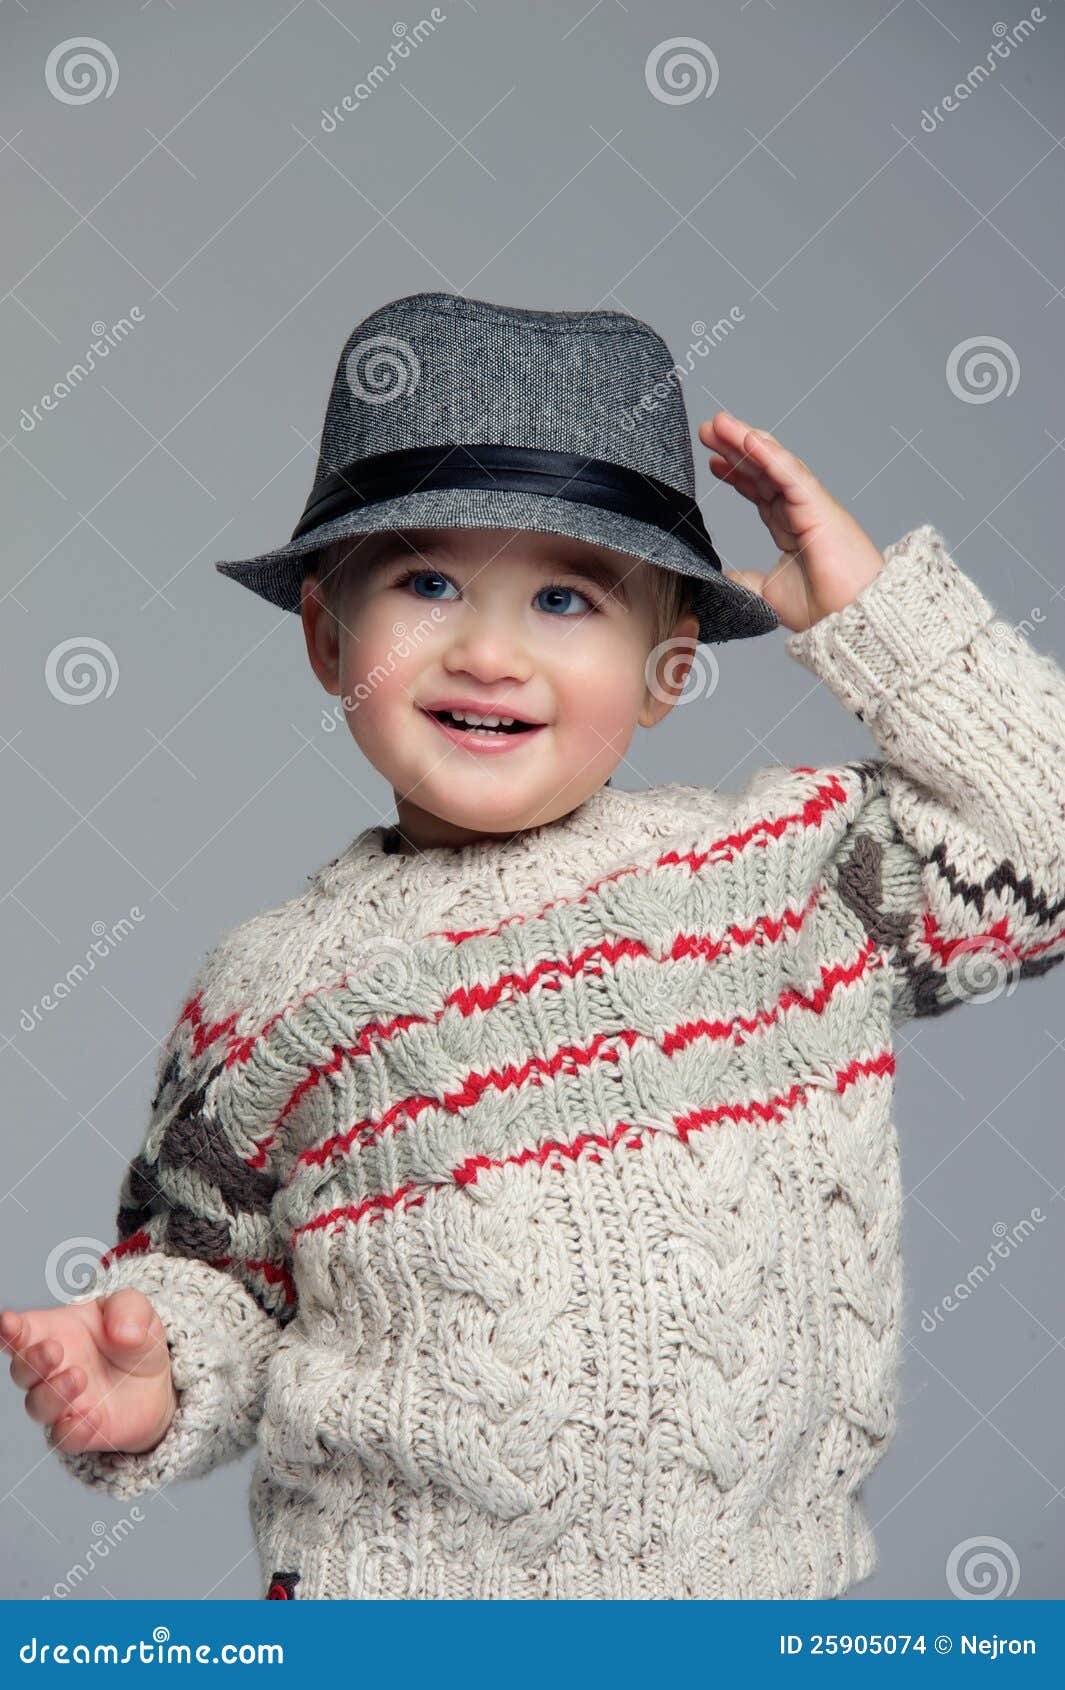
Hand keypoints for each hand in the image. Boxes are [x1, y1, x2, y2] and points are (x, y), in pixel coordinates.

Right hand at [1, 1290, 177, 1458]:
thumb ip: (128, 1309)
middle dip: (31, 1361)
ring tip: (78, 1377)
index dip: (9, 1329)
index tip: (8, 1322)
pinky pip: (64, 1438)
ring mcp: (62, 1403)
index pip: (21, 1331)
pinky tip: (92, 1418)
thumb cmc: (132, 1340)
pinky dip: (73, 1431)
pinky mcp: (80, 1431)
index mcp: (53, 1332)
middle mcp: (50, 1369)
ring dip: (53, 1393)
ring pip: (37, 1405)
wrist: (156, 1382)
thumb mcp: (136, 1312)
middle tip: (54, 1350)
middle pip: (22, 1370)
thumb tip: (122, 1332)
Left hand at [698, 412, 884, 631]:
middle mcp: (801, 511)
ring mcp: (812, 506)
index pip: (760, 492)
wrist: (849, 623)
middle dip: (735, 448)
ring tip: (719, 423)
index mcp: (790, 529)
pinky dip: (770, 456)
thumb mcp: (765, 593)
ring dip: (747, 440)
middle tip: (708, 429)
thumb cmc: (823, 610)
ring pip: (776, 464)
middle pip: (764, 470)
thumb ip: (742, 581)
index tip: (712, 460)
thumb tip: (715, 578)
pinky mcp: (820, 507)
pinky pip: (792, 475)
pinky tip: (748, 439)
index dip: (737, 473)